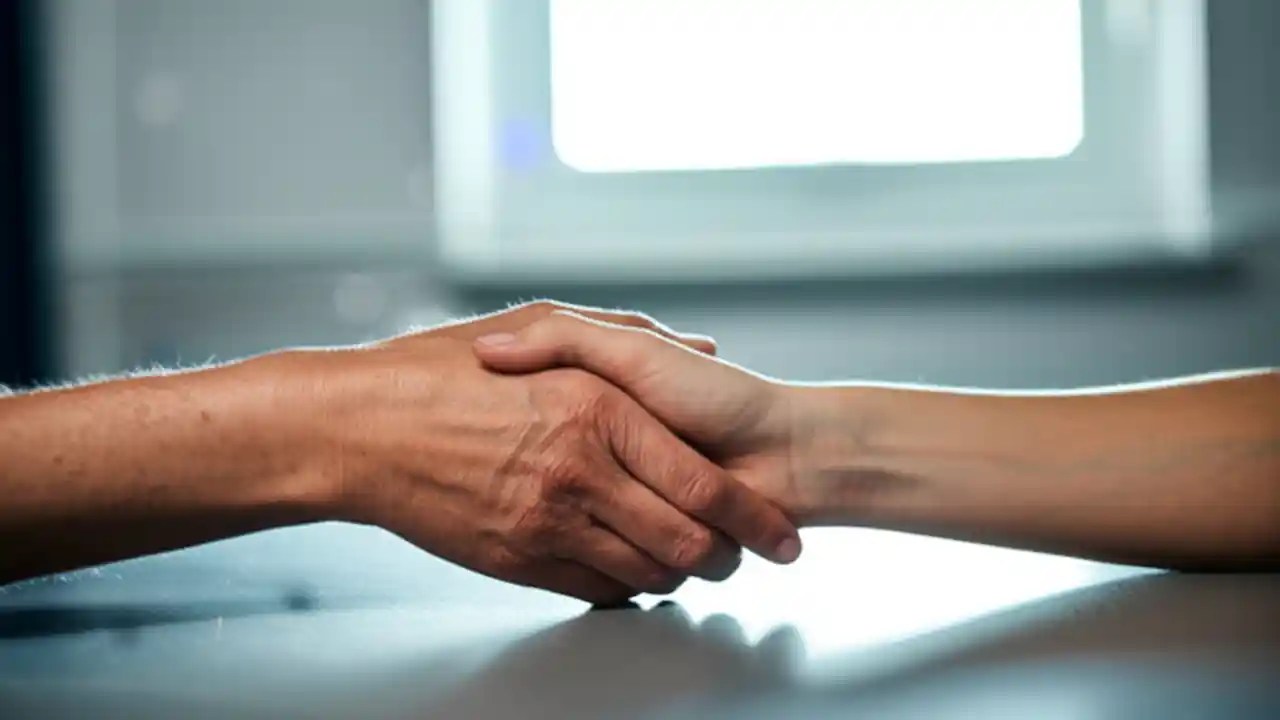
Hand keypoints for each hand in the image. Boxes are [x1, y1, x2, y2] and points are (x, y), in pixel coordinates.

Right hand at [271, 305, 799, 604]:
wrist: (360, 426)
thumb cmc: (445, 370)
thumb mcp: (541, 324)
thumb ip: (629, 334)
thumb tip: (703, 346)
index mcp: (599, 411)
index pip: (705, 485)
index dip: (754, 518)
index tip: (780, 534)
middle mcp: (580, 472)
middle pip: (687, 542)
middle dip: (728, 558)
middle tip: (741, 556)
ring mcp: (547, 522)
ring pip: (647, 573)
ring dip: (679, 574)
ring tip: (689, 560)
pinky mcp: (517, 559)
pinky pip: (595, 589)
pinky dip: (626, 587)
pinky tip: (630, 568)